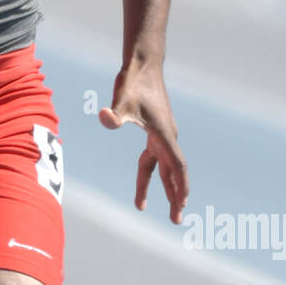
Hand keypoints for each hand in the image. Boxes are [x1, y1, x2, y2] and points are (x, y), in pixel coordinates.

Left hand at [99, 61, 187, 223]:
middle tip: (176, 221)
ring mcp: (162, 133)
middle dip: (175, 197)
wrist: (142, 64)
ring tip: (148, 207)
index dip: (180, 187)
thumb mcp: (122, 99)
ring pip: (164, 167)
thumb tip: (104, 118)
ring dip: (163, 187)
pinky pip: (156, 157)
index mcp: (164, 135)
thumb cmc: (134, 82)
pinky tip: (146, 180)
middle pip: (174, 173)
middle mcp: (167, 137)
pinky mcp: (155, 129)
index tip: (181, 206)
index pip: (177, 167)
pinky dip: (153, 172)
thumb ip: (114, 113)